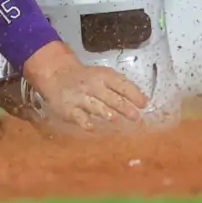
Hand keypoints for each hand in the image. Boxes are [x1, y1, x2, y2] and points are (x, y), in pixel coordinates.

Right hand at [22, 43, 147, 131]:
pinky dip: (84, 121)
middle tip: (135, 117)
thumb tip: (144, 102)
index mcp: (104, 76)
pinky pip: (77, 116)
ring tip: (114, 119)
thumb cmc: (87, 79)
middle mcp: (93, 85)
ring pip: (94, 105)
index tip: (144, 104)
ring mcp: (80, 97)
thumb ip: (121, 88)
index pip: (121, 84)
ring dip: (104, 112)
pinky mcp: (69, 109)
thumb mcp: (103, 76)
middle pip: (110, 97)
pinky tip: (91, 127)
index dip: (133, 93)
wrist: (57, 75)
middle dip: (123, 107)